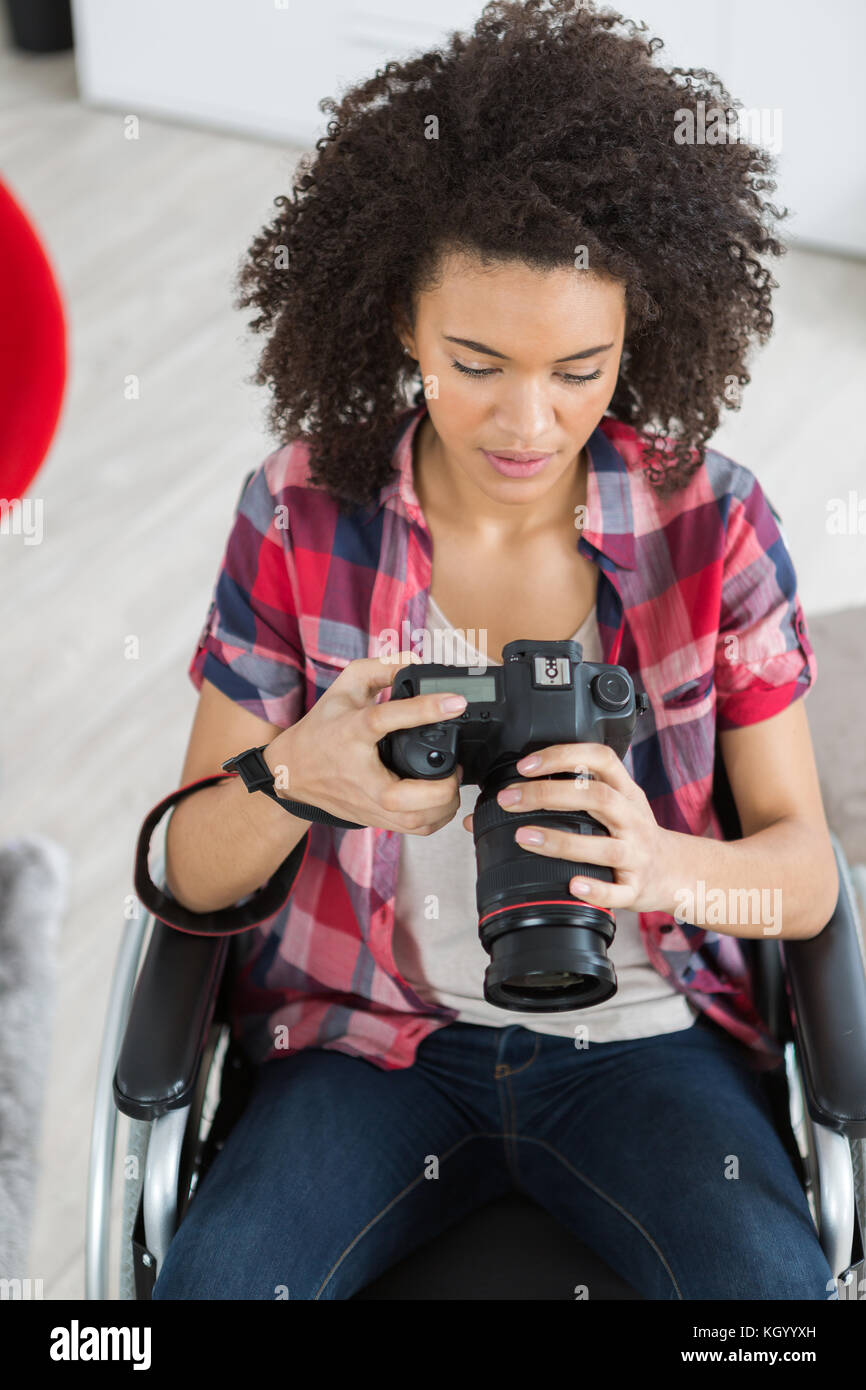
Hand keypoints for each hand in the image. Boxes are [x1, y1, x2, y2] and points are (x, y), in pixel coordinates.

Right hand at [268, 651, 465, 834]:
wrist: (291, 771)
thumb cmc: (321, 729)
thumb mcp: (345, 687)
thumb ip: (381, 668)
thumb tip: (416, 663)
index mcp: (352, 732)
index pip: (388, 718)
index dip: (425, 709)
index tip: (456, 702)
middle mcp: (361, 774)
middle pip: (406, 796)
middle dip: (443, 786)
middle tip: (455, 765)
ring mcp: (367, 803)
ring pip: (414, 821)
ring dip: (444, 805)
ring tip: (451, 782)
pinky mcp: (373, 820)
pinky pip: (414, 830)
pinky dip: (436, 819)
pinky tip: (442, 801)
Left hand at [461, 741, 672, 913]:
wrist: (675, 870)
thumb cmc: (631, 833)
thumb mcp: (610, 805)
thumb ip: (560, 800)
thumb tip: (479, 815)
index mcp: (625, 791)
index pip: (600, 758)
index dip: (564, 755)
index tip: (525, 764)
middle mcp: (632, 818)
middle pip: (596, 796)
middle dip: (549, 794)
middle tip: (509, 799)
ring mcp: (636, 853)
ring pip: (604, 846)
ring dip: (561, 841)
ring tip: (523, 837)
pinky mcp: (636, 887)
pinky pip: (617, 890)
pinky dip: (596, 889)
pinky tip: (572, 885)